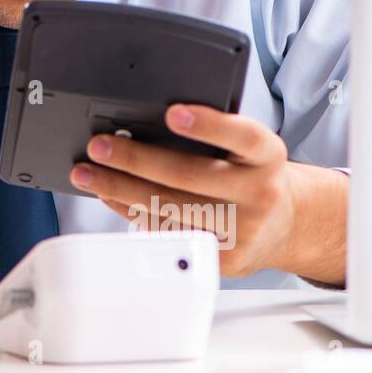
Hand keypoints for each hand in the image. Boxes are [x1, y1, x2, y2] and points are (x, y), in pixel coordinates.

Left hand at [67, 104, 346, 282]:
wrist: (283, 225)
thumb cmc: (250, 175)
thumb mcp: (246, 150)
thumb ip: (212, 138)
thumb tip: (140, 127)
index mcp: (267, 156)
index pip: (243, 137)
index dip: (209, 126)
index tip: (172, 113)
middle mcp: (260, 193)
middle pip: (190, 176)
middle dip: (136, 159)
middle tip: (99, 146)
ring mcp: (243, 230)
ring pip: (171, 209)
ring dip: (120, 189)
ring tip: (88, 173)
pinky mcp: (223, 258)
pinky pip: (168, 233)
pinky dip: (132, 212)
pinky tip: (110, 196)